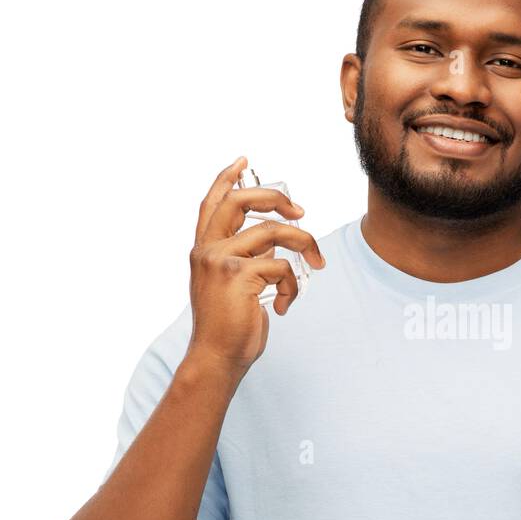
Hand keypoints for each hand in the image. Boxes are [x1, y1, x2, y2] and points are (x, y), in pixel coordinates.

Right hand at [186, 155, 325, 374]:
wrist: (217, 358)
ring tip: (316, 262)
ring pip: (273, 232)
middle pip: (240, 201)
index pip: (211, 203)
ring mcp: (221, 261)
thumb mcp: (231, 285)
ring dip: (303, 243)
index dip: (227, 179)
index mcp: (203, 250)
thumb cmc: (228, 327)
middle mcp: (207, 250)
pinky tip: (285, 305)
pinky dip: (293, 285)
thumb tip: (274, 241)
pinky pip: (282, 266)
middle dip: (275, 198)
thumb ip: (243, 258)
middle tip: (300, 210)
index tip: (245, 161)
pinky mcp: (240, 276)